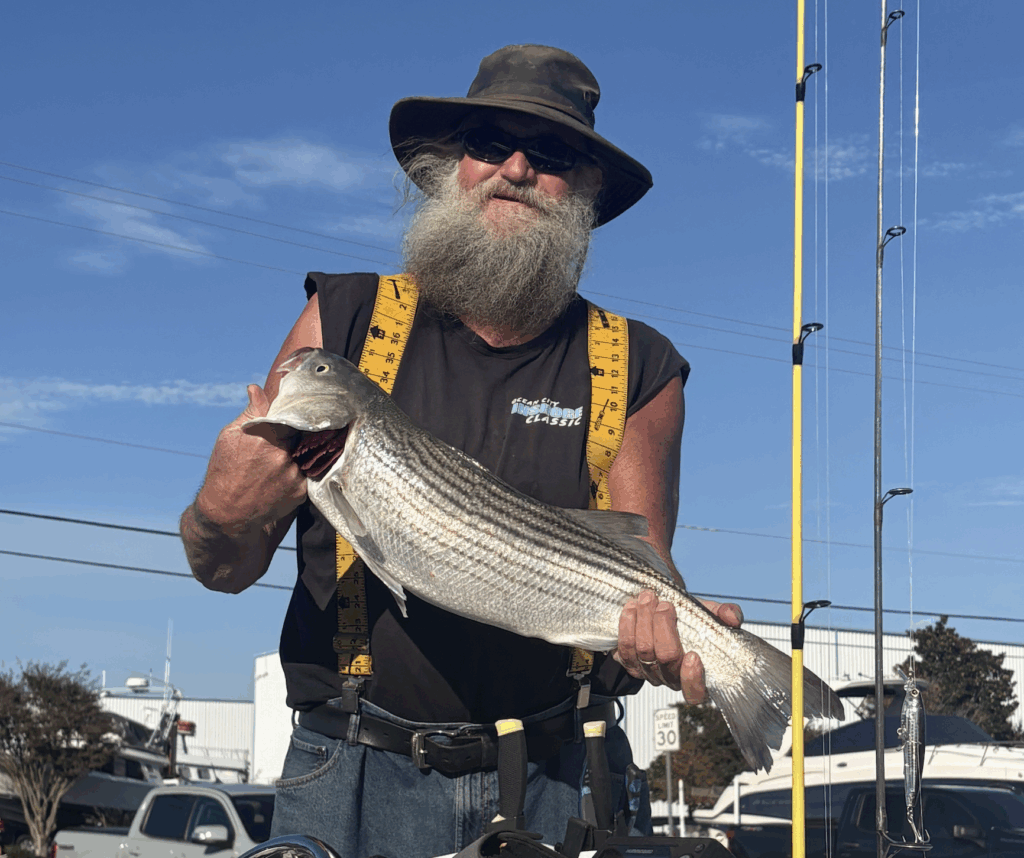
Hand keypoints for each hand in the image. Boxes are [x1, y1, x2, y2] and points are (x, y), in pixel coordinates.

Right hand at [195, 384, 306, 533]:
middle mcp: (283, 455)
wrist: (227, 513)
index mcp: (266, 436)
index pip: (295, 414)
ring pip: (307, 454)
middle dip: (299, 434)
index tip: (304, 408)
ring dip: (299, 454)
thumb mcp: (230, 436)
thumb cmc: (225, 470)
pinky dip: (299, 472)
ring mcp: (294, 474)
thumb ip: (251, 412)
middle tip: (291, 437)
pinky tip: (282, 477)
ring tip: (280, 462)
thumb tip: (256, 388)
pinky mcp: (301, 491)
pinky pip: (308, 473)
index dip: (299, 412)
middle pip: (304, 434)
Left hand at [614, 591, 743, 702]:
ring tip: (647, 598)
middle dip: (663, 628)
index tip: (694, 654)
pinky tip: (631, 608)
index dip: (692, 678)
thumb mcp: (710, 615)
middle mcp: (671, 678)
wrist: (662, 612)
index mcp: (696, 674)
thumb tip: (732, 617)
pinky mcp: (629, 662)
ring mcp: (648, 671)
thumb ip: (724, 615)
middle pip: (665, 660)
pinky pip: (625, 648)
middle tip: (665, 605)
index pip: (694, 692)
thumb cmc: (690, 620)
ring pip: (643, 651)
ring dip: (644, 621)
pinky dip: (627, 625)